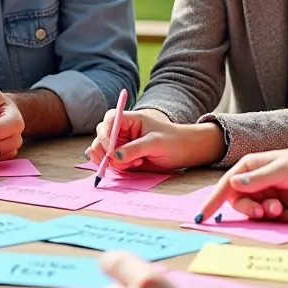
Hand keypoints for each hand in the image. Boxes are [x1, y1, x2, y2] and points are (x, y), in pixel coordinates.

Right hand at [85, 108, 223, 171]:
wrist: (186, 152)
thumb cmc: (174, 141)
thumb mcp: (155, 143)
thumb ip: (134, 149)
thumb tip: (115, 157)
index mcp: (131, 120)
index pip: (110, 120)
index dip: (105, 132)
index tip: (109, 148)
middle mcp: (124, 131)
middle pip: (102, 136)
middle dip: (104, 150)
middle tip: (115, 162)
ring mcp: (123, 145)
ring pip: (105, 152)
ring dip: (113, 161)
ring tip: (134, 163)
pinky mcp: (125, 158)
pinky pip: (113, 162)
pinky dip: (118, 167)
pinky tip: (135, 165)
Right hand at [195, 140, 287, 223]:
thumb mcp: (280, 170)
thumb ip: (256, 180)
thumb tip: (232, 185)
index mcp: (250, 166)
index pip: (225, 185)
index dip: (212, 201)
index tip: (201, 217)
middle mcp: (257, 181)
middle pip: (241, 203)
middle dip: (252, 210)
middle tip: (266, 211)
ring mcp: (270, 194)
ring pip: (260, 213)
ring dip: (272, 215)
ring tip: (287, 210)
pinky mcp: (284, 205)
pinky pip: (277, 218)